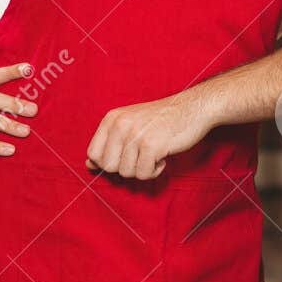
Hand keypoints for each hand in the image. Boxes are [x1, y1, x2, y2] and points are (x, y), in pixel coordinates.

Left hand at [86, 90, 213, 180]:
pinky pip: (144, 173)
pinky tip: (163, 156)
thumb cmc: (162, 119)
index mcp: (113, 118)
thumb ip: (109, 143)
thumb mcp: (131, 124)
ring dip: (143, 169)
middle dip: (127, 167)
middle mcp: (121, 125)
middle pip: (109, 167)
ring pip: (127, 172)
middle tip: (143, 155)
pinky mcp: (152, 145)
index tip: (125, 158)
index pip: (94, 154)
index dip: (108, 163)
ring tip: (155, 153)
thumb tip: (89, 165)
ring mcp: (136, 135)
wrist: (193, 107)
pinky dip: (155, 170)